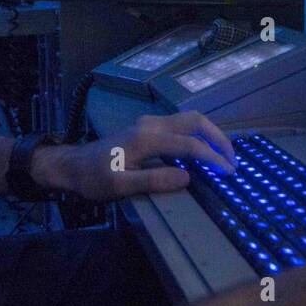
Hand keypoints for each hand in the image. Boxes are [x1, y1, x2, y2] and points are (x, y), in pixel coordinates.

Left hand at [33, 110, 234, 203]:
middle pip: (195, 121)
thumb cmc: (94, 178)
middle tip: (232, 160)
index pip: (190, 145)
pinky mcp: (147, 129)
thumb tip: (188, 177)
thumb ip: (154, 180)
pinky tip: (202, 152)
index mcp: (147, 138)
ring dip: (209, 134)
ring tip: (223, 155)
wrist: (73, 166)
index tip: (228, 174)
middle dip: (217, 138)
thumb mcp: (120, 186)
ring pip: (188, 119)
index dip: (212, 159)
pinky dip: (197, 135)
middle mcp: (151, 124)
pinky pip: (180, 125)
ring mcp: (149, 124)